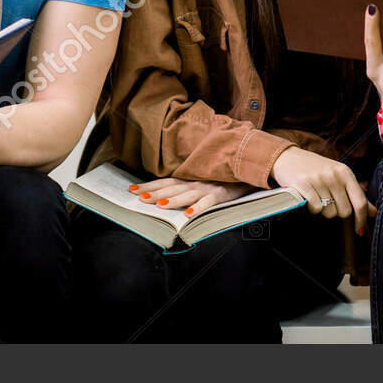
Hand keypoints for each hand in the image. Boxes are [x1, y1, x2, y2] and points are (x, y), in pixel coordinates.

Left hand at [129, 177, 254, 215]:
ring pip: (187, 195)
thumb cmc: (225, 176)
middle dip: (154, 193)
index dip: (149, 186)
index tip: (132, 190)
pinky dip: (198, 208)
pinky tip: (187, 216)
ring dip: (172, 200)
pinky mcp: (222, 194)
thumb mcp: (204, 179)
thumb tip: (167, 194)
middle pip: (172, 187)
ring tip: (158, 206)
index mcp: (190, 178)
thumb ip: (188, 185)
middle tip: (137, 198)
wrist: (249, 167)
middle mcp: (196, 181)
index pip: (166, 182)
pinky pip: (208, 202)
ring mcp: (208, 187)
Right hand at [272, 146, 374, 234]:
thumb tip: (373, 212)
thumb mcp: (339, 176)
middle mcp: (333, 175)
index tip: (359, 230)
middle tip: (329, 201)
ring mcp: (318, 180)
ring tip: (317, 196)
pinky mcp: (303, 185)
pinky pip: (315, 209)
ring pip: (329, 212)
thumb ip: (356, 194)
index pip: (360, 201)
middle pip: (344, 211)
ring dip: (323, 210)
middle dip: (337, 212)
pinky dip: (312, 208)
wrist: (289, 157)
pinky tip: (308, 198)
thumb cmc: (317, 168)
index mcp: (345, 172)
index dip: (362, 219)